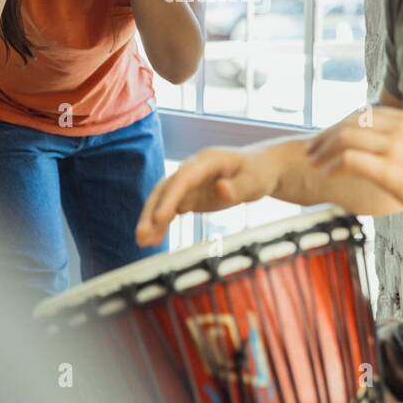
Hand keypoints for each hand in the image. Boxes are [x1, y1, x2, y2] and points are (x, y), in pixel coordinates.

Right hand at [135, 146, 280, 245]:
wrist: (261, 169)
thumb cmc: (259, 173)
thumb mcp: (255, 181)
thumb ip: (238, 187)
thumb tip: (221, 189)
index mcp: (207, 160)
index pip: (183, 178)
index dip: (170, 197)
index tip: (160, 219)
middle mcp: (192, 169)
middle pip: (166, 188)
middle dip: (152, 211)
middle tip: (141, 235)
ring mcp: (189, 182)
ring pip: (164, 199)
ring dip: (151, 219)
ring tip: (142, 242)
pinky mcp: (190, 195)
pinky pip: (171, 209)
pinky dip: (161, 223)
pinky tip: (153, 240)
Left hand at [305, 107, 402, 232]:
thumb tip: (387, 151)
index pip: (365, 113)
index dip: (341, 124)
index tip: (328, 137)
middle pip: (351, 121)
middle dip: (326, 135)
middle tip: (312, 149)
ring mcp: (397, 148)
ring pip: (346, 137)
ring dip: (324, 149)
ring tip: (313, 162)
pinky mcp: (391, 171)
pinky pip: (351, 160)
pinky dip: (334, 166)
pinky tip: (328, 175)